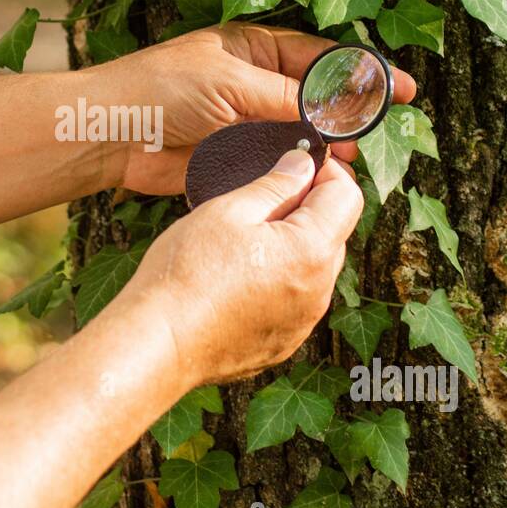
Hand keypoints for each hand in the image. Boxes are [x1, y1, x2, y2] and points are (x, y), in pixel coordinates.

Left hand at [91, 23, 417, 194]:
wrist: (112, 133)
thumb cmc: (162, 89)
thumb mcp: (232, 82)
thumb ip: (288, 97)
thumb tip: (338, 107)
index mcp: (256, 49)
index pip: (322, 58)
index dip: (363, 73)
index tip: (402, 89)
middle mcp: (256, 83)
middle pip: (318, 98)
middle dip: (349, 115)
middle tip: (377, 134)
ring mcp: (246, 121)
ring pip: (302, 134)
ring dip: (327, 147)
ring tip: (350, 161)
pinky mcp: (234, 157)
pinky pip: (278, 163)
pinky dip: (300, 169)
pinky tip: (320, 177)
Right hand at [112, 149, 361, 386]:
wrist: (159, 342)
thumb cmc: (187, 272)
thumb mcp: (229, 210)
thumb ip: (275, 184)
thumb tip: (303, 164)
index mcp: (311, 250)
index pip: (347, 196)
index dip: (326, 172)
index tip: (297, 167)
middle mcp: (319, 290)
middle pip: (334, 233)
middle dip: (309, 210)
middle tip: (261, 202)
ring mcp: (303, 322)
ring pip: (314, 268)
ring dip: (293, 248)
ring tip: (243, 244)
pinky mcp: (285, 343)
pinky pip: (296, 300)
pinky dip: (280, 282)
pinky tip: (239, 280)